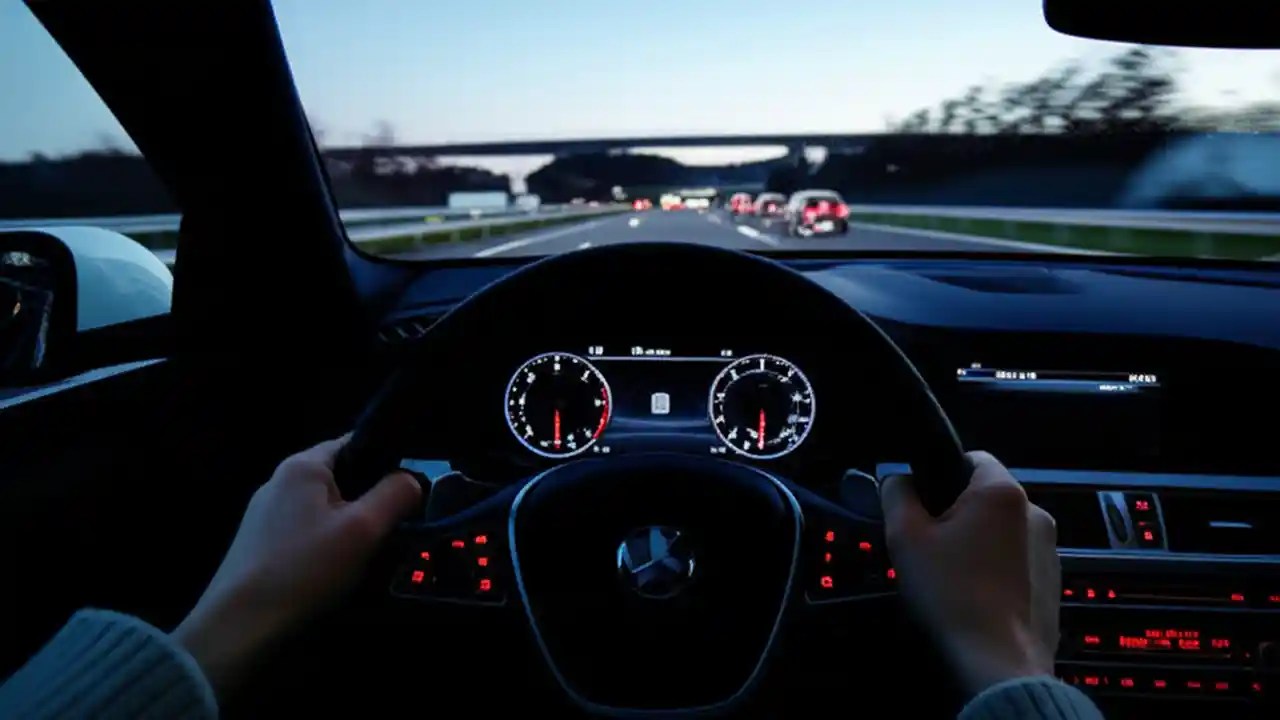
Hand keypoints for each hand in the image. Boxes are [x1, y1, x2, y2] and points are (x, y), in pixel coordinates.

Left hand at [171, 436, 420, 696]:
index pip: (356, 443)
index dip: (390, 461)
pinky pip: (307, 534)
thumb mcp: (363, 529)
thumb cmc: (305, 569)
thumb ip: (395, 495)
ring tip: (374, 556)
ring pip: (326, 510)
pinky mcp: (259, 545)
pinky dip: (328, 546)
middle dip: (372, 501)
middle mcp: (280, 481)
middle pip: (343, 479)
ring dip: (352, 529)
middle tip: (401, 529)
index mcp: (303, 465)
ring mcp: (265, 515)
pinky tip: (338, 573)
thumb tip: (413, 479)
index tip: (414, 490)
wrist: (240, 627)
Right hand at [880, 451, 1058, 694]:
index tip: (922, 505)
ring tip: (952, 575)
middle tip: (929, 544)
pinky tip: (976, 594)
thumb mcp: (905, 536)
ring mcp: (1051, 548)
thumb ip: (896, 494)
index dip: (940, 474)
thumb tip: (898, 480)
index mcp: (1002, 491)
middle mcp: (1035, 511)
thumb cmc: (950, 591)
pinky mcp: (1054, 580)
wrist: (997, 659)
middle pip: (985, 496)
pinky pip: (1018, 559)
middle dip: (957, 513)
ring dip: (979, 541)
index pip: (970, 456)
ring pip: (1002, 530)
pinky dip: (997, 568)